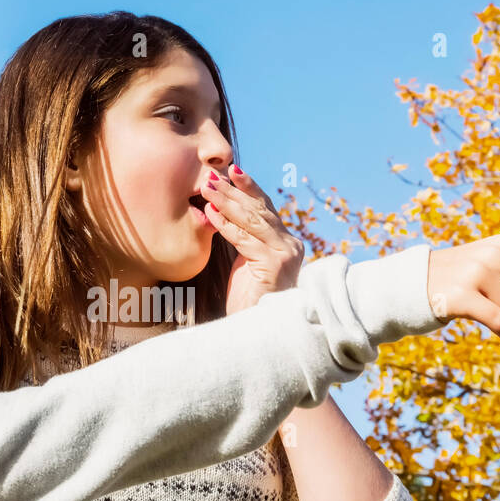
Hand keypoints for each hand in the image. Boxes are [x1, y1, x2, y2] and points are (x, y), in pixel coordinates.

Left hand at [201, 165, 304, 315]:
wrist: (255, 329)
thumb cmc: (247, 299)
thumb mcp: (246, 260)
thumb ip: (243, 236)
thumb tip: (222, 206)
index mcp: (285, 242)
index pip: (266, 209)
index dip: (248, 188)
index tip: (230, 171)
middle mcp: (291, 245)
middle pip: (261, 210)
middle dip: (235, 191)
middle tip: (213, 176)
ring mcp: (286, 254)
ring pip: (254, 221)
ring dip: (228, 202)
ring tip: (208, 188)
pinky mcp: (276, 265)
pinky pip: (245, 239)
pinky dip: (226, 225)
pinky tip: (211, 214)